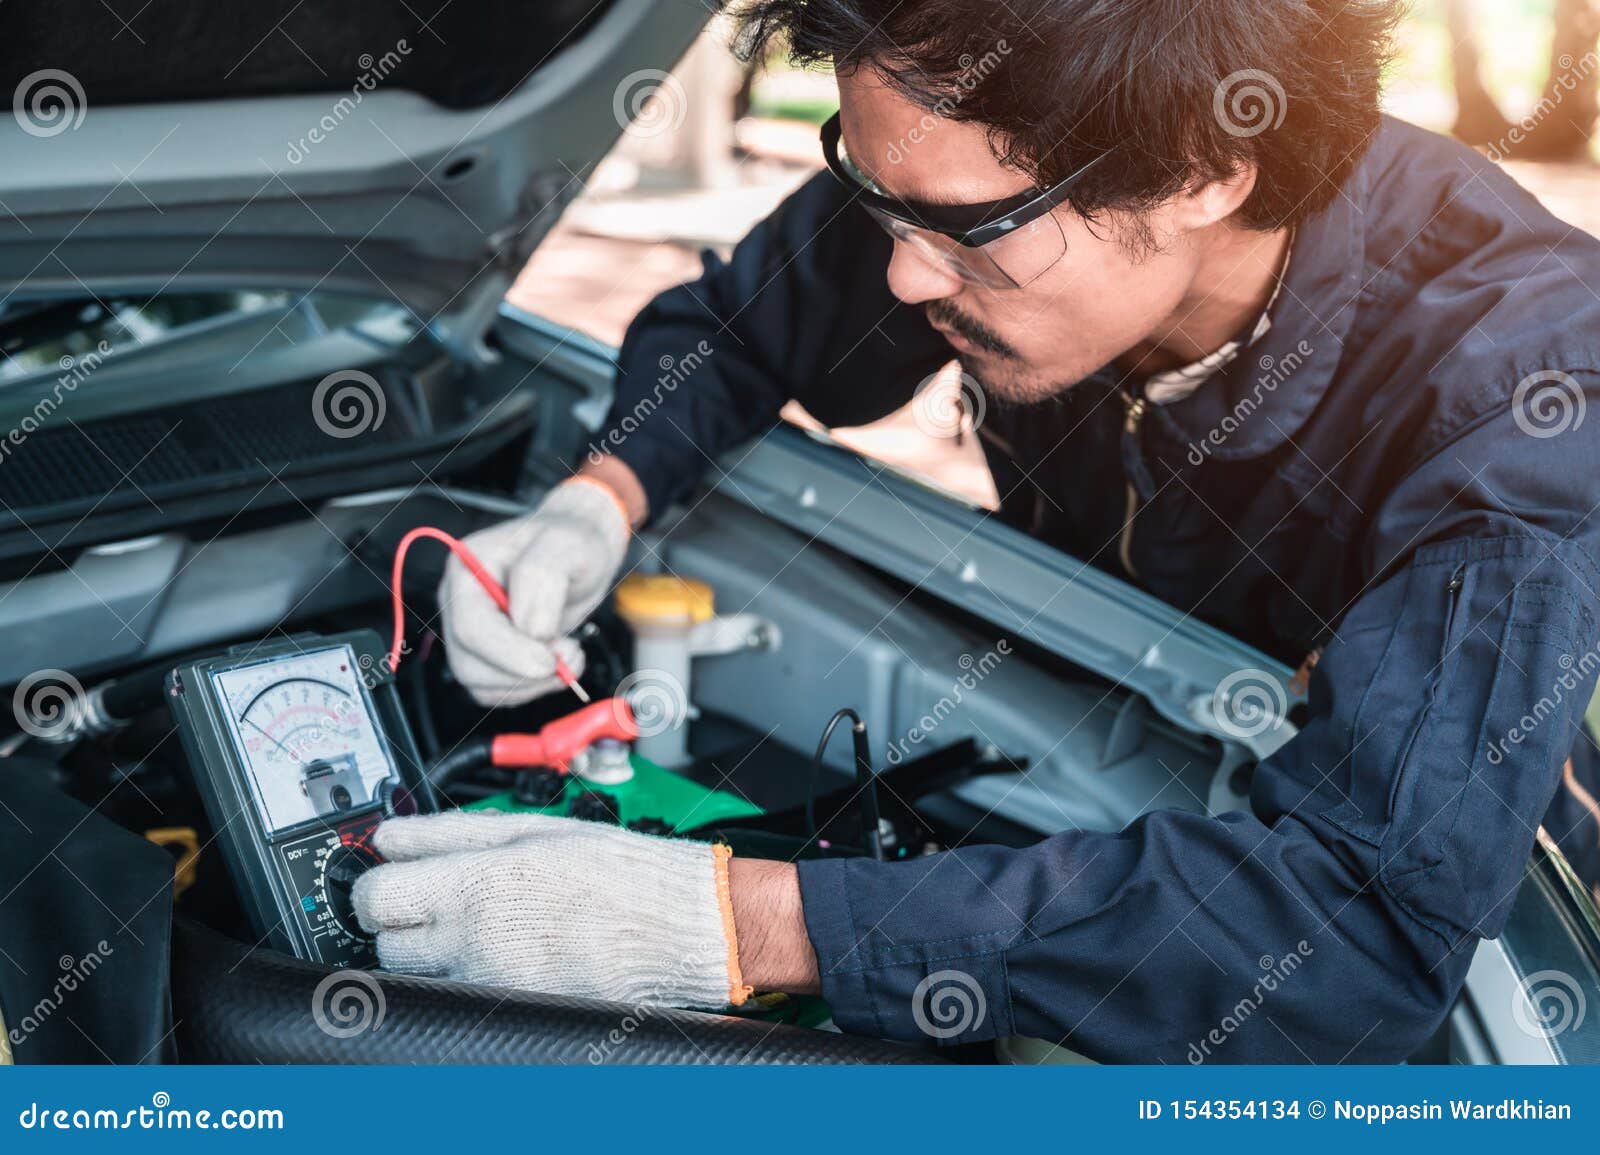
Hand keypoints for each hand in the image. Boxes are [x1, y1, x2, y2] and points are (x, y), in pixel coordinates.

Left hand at [351, 811, 749, 1008]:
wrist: (678, 928)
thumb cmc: (621, 874)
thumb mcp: (535, 828)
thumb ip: (453, 831)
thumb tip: (393, 833)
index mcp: (479, 883)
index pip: (376, 895)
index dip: (374, 885)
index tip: (388, 878)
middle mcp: (476, 940)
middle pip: (385, 945)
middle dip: (400, 923)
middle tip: (433, 904)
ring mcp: (491, 984)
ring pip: (419, 978)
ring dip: (431, 955)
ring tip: (478, 929)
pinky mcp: (509, 1011)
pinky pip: (459, 999)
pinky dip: (467, 980)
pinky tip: (504, 956)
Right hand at [438, 477, 629, 705]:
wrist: (578, 550)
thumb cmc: (569, 541)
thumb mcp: (565, 543)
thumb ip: (542, 577)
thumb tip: (531, 629)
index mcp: (467, 570)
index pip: (471, 627)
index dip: (509, 653)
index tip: (551, 660)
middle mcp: (460, 605)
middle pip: (469, 664)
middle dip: (523, 673)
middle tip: (568, 653)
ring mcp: (473, 633)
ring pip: (483, 685)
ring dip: (532, 683)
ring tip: (570, 654)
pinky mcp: (491, 656)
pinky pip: (500, 691)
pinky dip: (534, 687)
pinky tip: (559, 663)